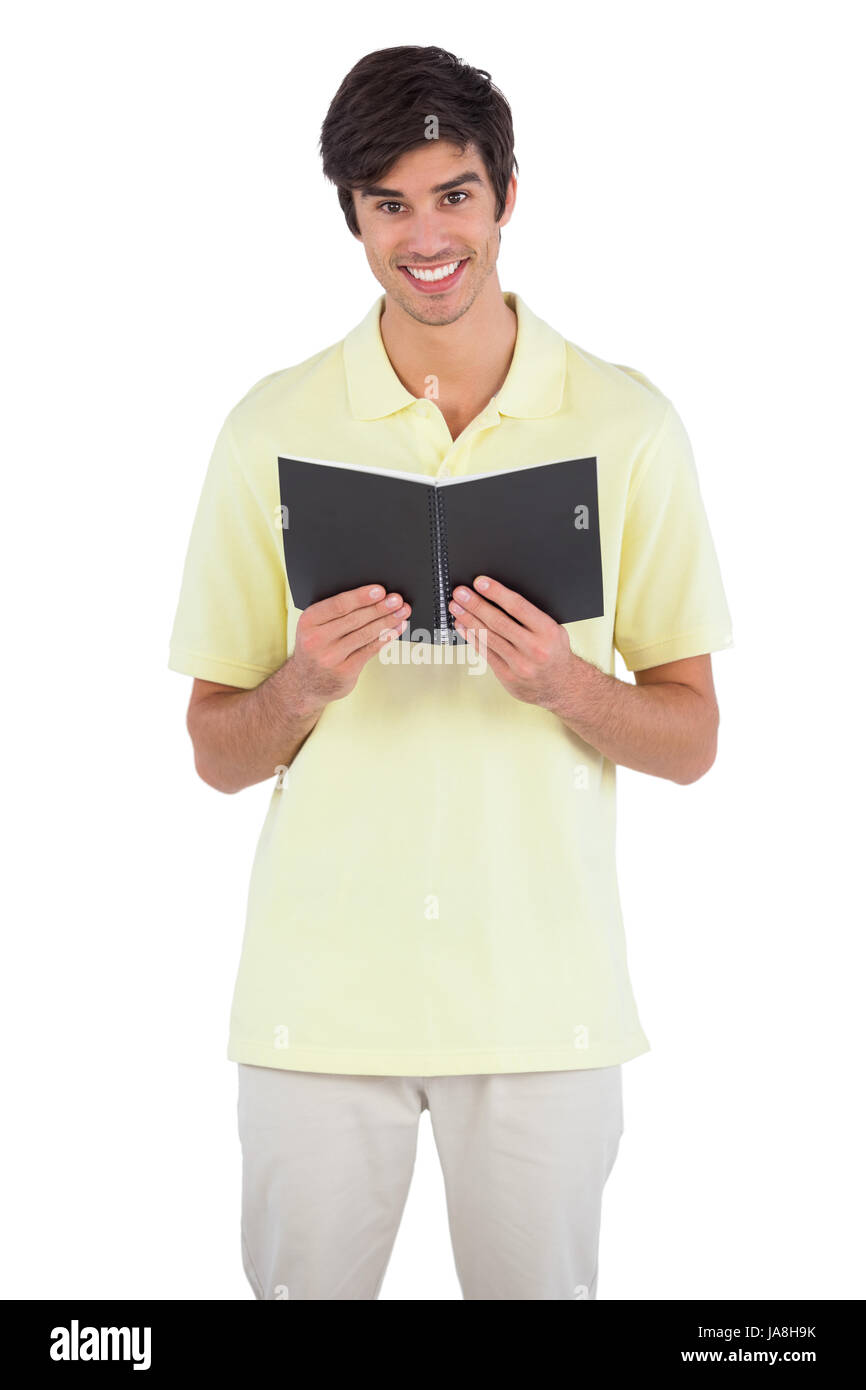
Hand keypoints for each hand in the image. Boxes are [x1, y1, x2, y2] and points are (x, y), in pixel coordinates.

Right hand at [287, 584, 409, 715]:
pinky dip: (386, 637)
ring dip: (387, 621)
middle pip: (355, 619)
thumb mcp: (314, 627)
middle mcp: (316, 640)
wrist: (304, 684)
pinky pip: (370, 650)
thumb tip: (371, 597)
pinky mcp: (345, 671)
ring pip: (365, 634)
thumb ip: (334, 613)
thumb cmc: (315, 647)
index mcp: (308, 621)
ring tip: (402, 612)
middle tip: (397, 600)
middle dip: (380, 608)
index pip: (339, 605)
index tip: (380, 590)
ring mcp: (331, 658)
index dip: (361, 597)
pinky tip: (396, 629)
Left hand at [449, 575, 576, 707]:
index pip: (518, 606)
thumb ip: (531, 616)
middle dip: (476, 605)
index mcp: (548, 632)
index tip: (480, 583)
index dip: (496, 592)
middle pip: (498, 621)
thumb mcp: (553, 630)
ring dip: (468, 620)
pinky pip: (486, 653)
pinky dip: (471, 638)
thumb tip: (498, 595)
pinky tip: (463, 627)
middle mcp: (535, 648)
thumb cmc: (554, 652)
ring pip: (489, 637)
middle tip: (460, 593)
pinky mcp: (508, 676)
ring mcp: (520, 664)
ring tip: (456, 608)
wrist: (561, 686)